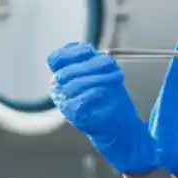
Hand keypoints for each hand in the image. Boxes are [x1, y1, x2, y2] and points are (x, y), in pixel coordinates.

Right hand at [47, 42, 156, 174]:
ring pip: (75, 83)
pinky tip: (107, 94)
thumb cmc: (112, 99)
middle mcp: (60, 91)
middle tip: (113, 67)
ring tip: (116, 80)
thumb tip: (85, 47)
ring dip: (99, 78)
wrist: (122, 129)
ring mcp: (66, 105)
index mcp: (64, 77)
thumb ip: (91, 59)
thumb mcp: (102, 72)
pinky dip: (97, 93)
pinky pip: (82, 100)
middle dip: (94, 65)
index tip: (91, 51)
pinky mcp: (76, 118)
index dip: (73, 53)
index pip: (56, 59)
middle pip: (68, 70)